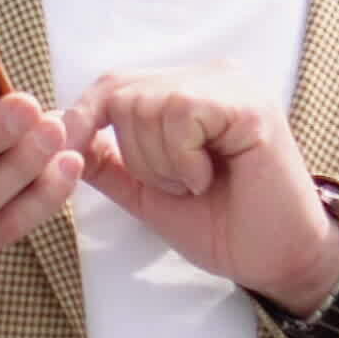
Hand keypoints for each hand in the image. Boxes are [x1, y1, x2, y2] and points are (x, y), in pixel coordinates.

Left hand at [62, 70, 338, 314]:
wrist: (279, 260)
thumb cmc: (224, 227)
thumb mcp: (149, 193)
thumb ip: (110, 163)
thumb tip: (59, 136)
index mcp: (186, 92)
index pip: (114, 85)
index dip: (84, 118)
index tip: (66, 154)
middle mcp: (209, 77)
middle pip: (123, 94)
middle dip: (135, 155)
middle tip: (179, 186)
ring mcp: (232, 85)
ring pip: (148, 104)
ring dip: (161, 162)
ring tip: (197, 183)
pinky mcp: (250, 104)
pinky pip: (181, 113)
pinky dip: (183, 158)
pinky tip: (210, 177)